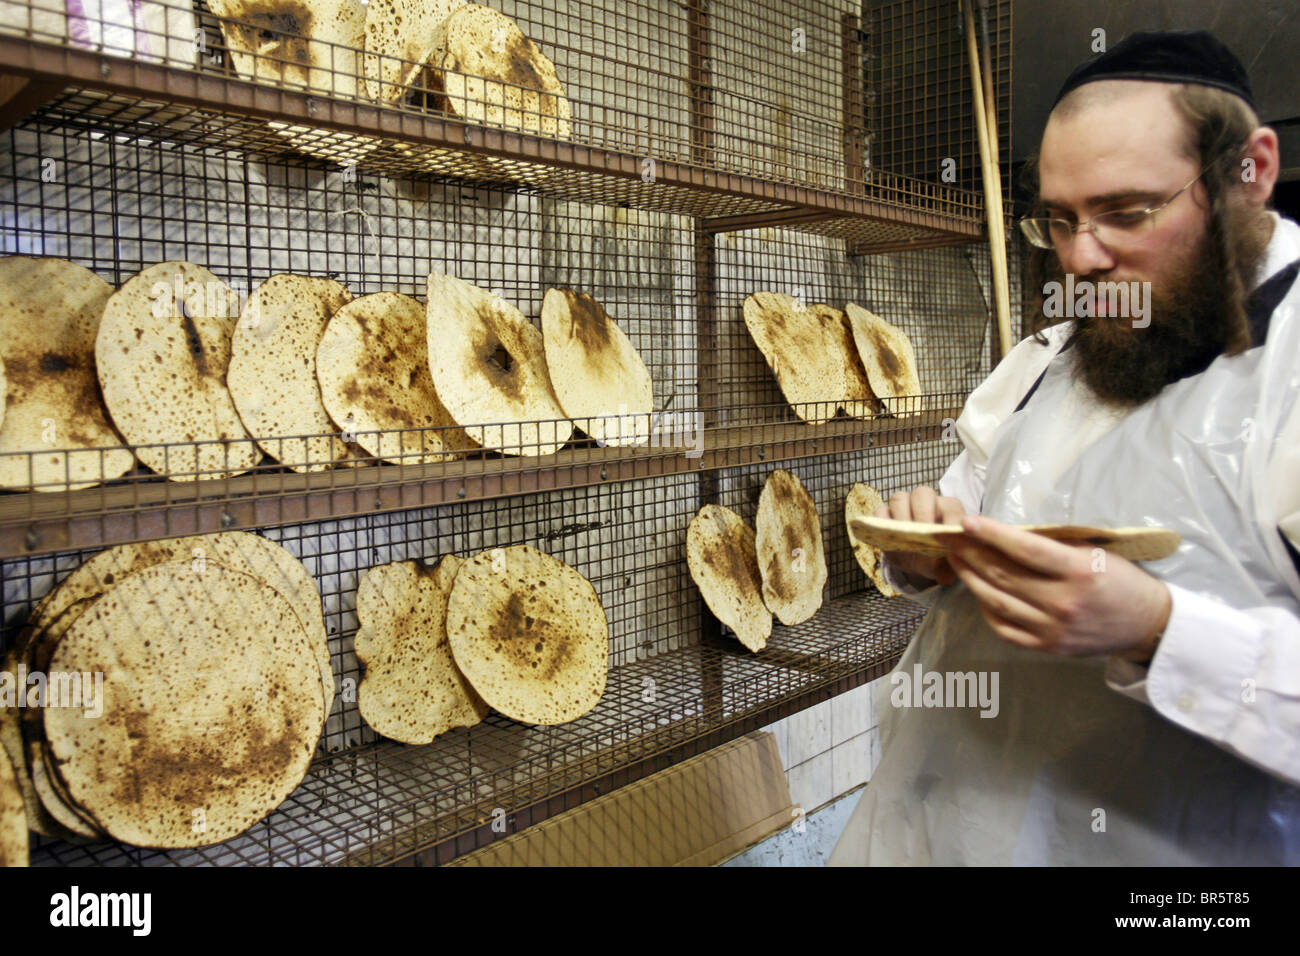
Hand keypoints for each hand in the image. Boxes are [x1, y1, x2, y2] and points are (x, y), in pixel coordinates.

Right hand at [876, 486, 966, 586]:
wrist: (918, 560)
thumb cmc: (936, 556)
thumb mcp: (943, 565)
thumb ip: (947, 568)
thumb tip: (945, 577)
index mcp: (947, 509)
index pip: (951, 506)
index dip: (951, 519)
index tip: (950, 537)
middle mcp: (926, 502)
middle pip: (922, 493)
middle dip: (923, 511)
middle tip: (924, 531)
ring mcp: (903, 506)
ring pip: (899, 498)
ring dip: (900, 515)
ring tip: (903, 535)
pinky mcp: (885, 514)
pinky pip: (880, 511)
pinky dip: (881, 522)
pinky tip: (885, 536)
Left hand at [938, 514, 1171, 659]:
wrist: (1146, 624)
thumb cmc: (1121, 580)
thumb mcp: (1095, 552)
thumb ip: (1054, 544)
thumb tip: (1007, 532)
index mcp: (1079, 572)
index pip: (1025, 549)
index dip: (992, 534)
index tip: (966, 522)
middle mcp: (1062, 602)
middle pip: (1003, 574)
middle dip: (970, 552)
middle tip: (947, 536)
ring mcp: (1052, 629)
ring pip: (996, 600)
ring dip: (970, 577)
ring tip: (954, 558)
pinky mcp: (1046, 647)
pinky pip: (1004, 626)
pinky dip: (985, 607)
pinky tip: (977, 590)